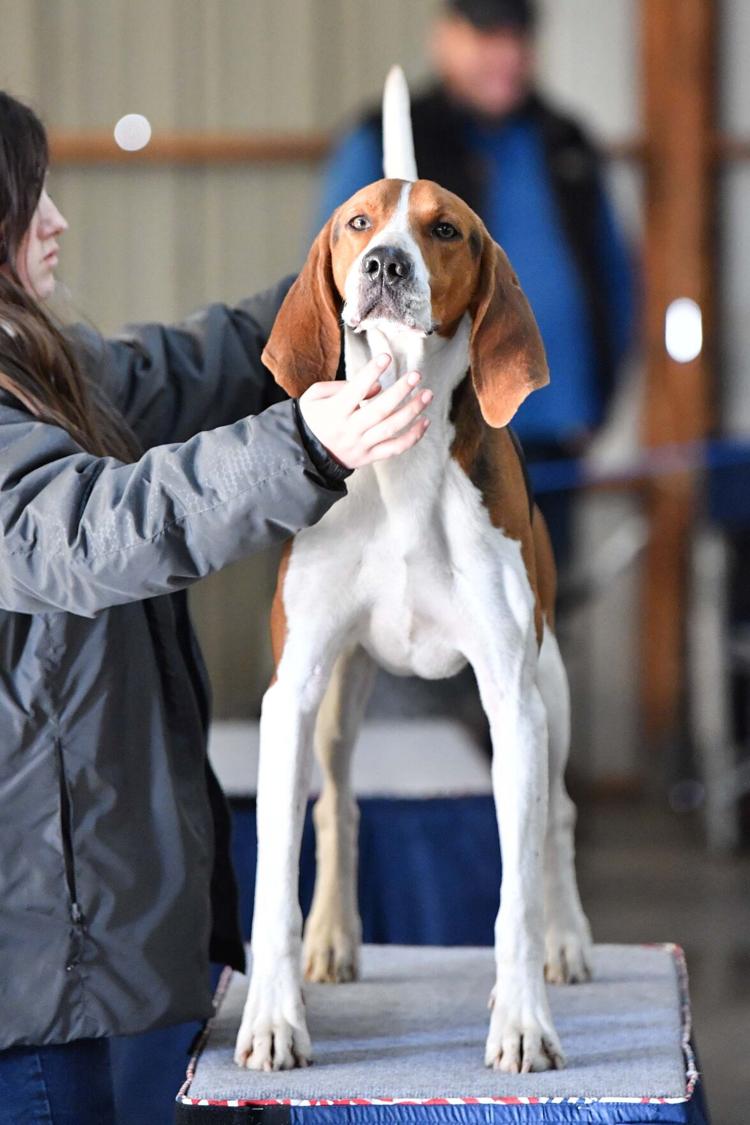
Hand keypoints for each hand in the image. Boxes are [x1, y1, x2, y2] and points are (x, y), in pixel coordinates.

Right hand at [298, 354, 430, 469]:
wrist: (306, 453)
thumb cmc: (311, 419)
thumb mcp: (314, 396)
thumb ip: (340, 386)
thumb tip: (376, 387)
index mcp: (335, 410)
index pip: (356, 389)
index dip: (372, 371)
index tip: (386, 357)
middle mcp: (350, 428)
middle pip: (381, 409)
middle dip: (401, 391)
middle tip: (416, 375)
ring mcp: (361, 444)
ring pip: (391, 428)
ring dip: (412, 411)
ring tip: (427, 394)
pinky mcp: (369, 457)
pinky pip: (395, 448)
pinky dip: (412, 437)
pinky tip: (425, 422)